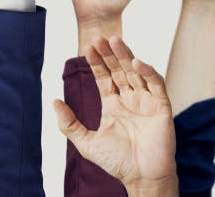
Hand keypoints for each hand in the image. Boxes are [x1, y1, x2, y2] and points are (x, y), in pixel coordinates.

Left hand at [54, 37, 177, 193]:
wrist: (141, 178)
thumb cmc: (117, 162)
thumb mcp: (86, 142)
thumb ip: (69, 123)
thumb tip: (54, 102)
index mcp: (112, 104)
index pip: (104, 77)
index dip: (97, 63)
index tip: (87, 47)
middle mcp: (129, 99)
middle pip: (119, 70)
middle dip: (110, 54)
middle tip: (101, 37)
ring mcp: (145, 101)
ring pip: (136, 72)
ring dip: (126, 56)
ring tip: (116, 40)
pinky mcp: (161, 106)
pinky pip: (156, 84)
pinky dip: (148, 72)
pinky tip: (137, 62)